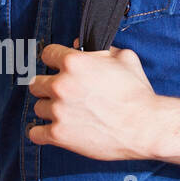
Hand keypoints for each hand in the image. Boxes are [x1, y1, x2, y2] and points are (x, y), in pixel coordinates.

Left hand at [26, 40, 160, 160]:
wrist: (145, 128)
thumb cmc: (137, 94)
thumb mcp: (125, 59)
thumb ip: (102, 49)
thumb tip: (84, 46)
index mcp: (73, 63)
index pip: (47, 55)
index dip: (54, 61)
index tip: (58, 68)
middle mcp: (60, 85)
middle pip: (36, 83)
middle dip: (49, 87)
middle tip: (63, 94)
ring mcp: (57, 111)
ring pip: (38, 107)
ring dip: (50, 110)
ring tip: (67, 114)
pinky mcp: (58, 134)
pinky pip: (35, 133)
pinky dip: (41, 133)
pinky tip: (51, 131)